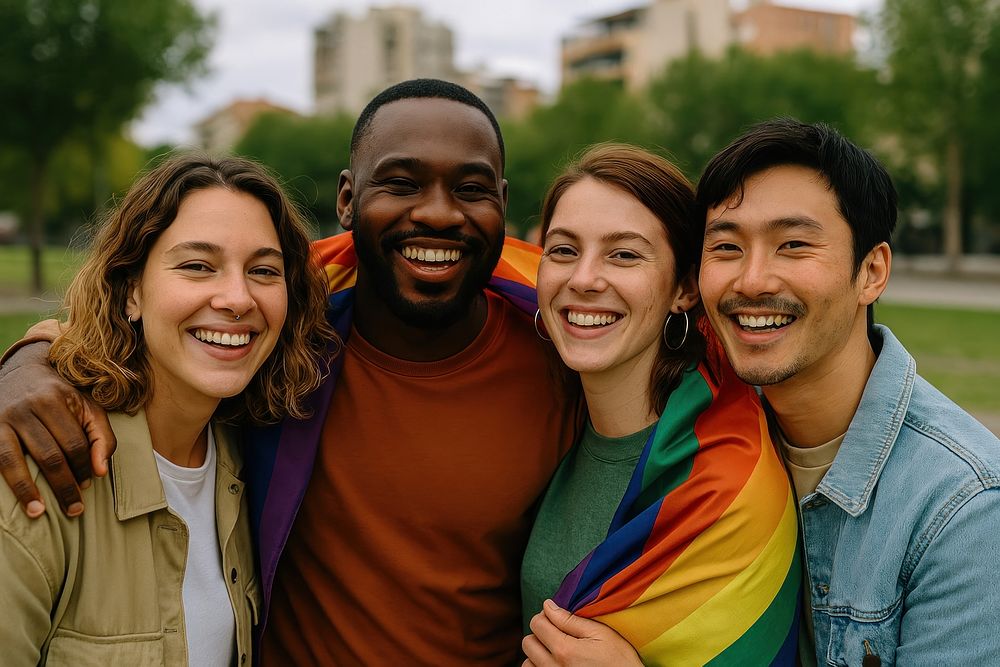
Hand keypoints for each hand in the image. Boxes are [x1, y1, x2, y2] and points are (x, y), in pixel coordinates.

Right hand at [0, 342, 114, 516]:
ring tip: (39, 513)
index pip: (74, 443)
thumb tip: (101, 471)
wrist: (20, 371)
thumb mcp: (87, 407)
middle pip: (48, 455)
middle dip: (64, 485)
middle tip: (75, 509)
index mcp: (54, 400)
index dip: (84, 467)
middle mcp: (25, 408)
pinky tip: (18, 500)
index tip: (89, 484)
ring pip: (14, 460)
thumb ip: (102, 436)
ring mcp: (1, 419)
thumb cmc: (60, 396)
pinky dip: (8, 481)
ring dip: (28, 490)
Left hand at [522, 599, 642, 666]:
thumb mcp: (601, 634)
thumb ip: (571, 620)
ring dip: (536, 654)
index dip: (545, 614)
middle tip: (557, 632)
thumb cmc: (620, 660)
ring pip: (527, 663)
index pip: (537, 623)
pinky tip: (554, 663)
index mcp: (564, 650)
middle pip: (528, 643)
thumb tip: (548, 606)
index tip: (556, 615)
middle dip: (540, 633)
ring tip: (555, 650)